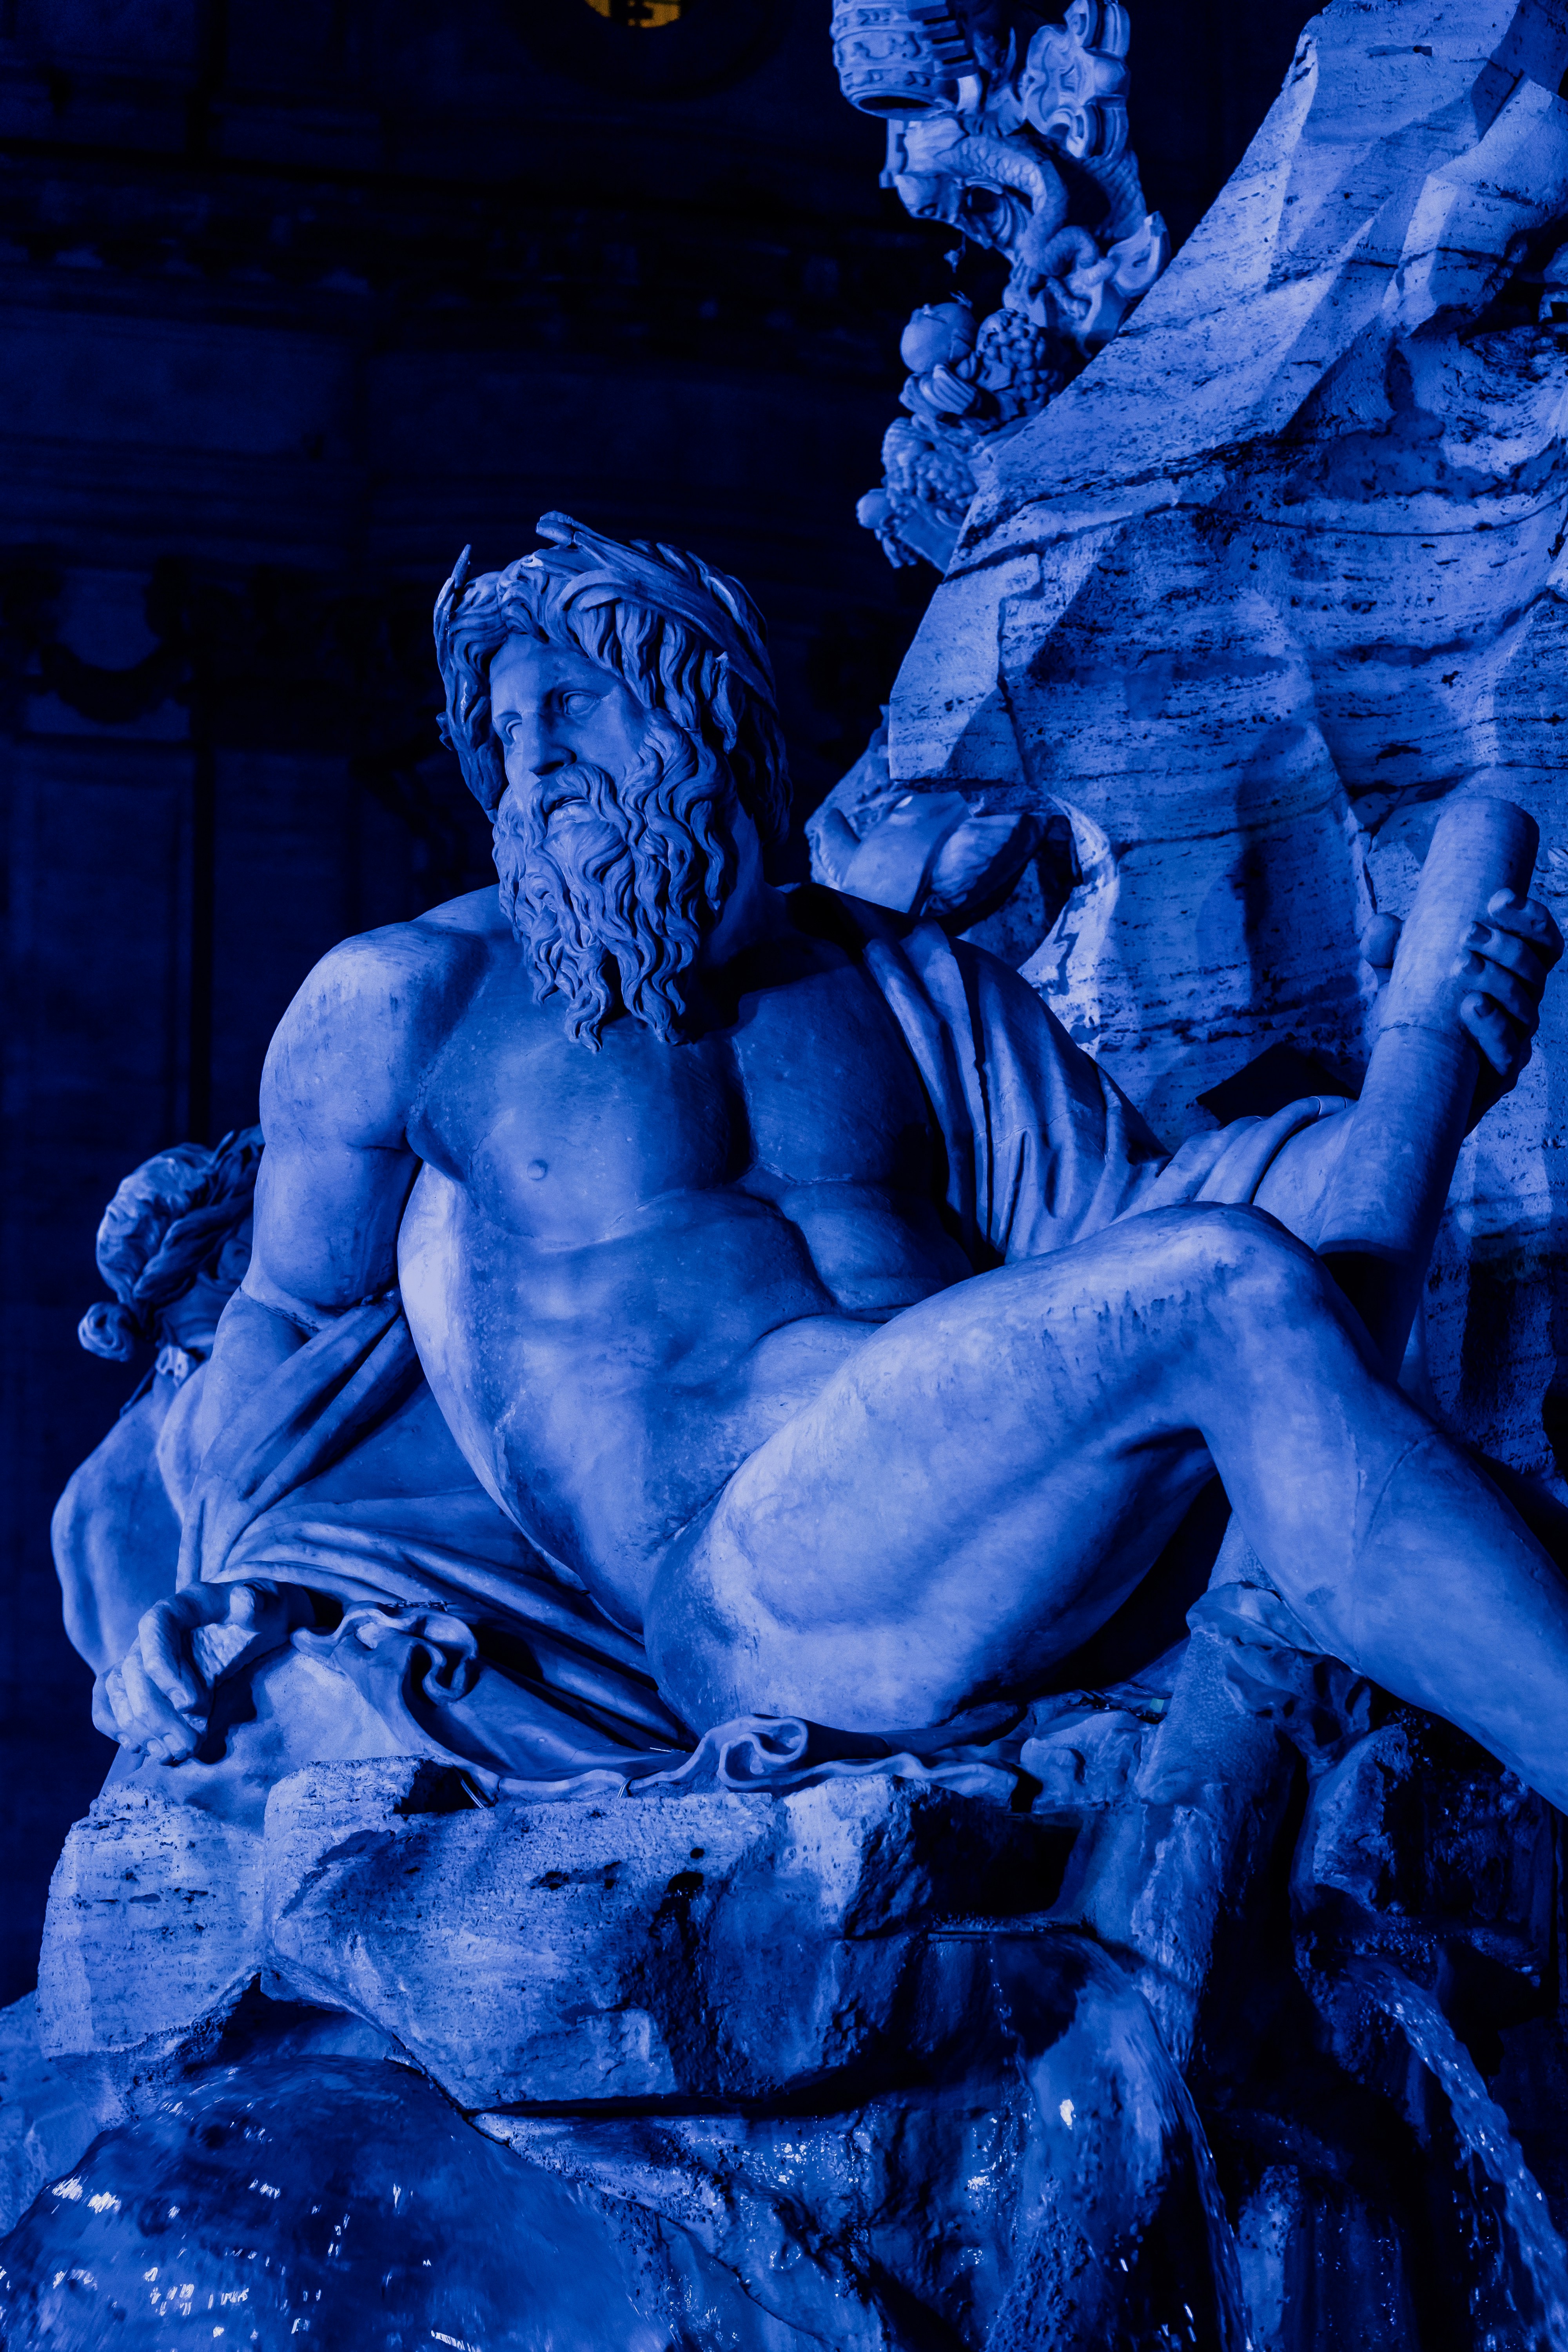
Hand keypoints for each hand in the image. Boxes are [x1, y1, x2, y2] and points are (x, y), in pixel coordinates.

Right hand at [92, 1582, 305, 1761]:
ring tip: (172, 1754)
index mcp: (182, 1606)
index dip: (164, 1669)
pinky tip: (141, 1747)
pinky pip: (107, 1699)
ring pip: (118, 1690)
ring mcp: (141, 1654)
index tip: (191, 1706)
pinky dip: (116, 1725)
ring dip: (140, 1729)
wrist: (256, 1623)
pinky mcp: (138, 1679)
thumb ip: (257, 1603)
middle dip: (157, 1715)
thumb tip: (246, 1602)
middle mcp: (153, 1630)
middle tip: (189, 1746)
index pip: (155, 1628)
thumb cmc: (264, 1613)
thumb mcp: (270, 1604)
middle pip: (133, 1670)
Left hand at [1362, 890, 1562, 1114]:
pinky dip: (1493, 1027)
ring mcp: (1514, 1041)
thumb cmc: (1413, 1016)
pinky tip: (1470, 1006)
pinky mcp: (1499, 1075)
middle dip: (1505, 945)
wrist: (1403, 1081)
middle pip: (1534, 970)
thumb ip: (1388, 948)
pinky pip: (1509, 1052)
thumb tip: (1382, 926)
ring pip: (1525, 1008)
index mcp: (1511, 974)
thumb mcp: (1394, 977)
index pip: (1541, 943)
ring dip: (1497, 980)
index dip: (1530, 918)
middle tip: (1468, 932)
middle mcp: (1521, 1006)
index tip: (1499, 898)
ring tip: (1460, 963)